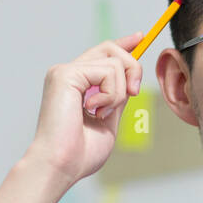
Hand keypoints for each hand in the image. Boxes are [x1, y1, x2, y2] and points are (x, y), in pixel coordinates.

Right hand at [25, 32, 144, 186]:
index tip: (141, 37)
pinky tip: (93, 110)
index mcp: (75, 84)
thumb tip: (130, 83)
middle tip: (134, 93)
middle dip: (133, 67)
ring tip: (102, 113)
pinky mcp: (65, 74)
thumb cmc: (79, 154)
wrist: (61, 165)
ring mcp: (65, 72)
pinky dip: (111, 94)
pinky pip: (108, 71)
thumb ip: (117, 100)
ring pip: (114, 61)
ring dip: (119, 92)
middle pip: (111, 49)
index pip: (101, 54)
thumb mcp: (108, 123)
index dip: (123, 44)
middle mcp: (68, 73)